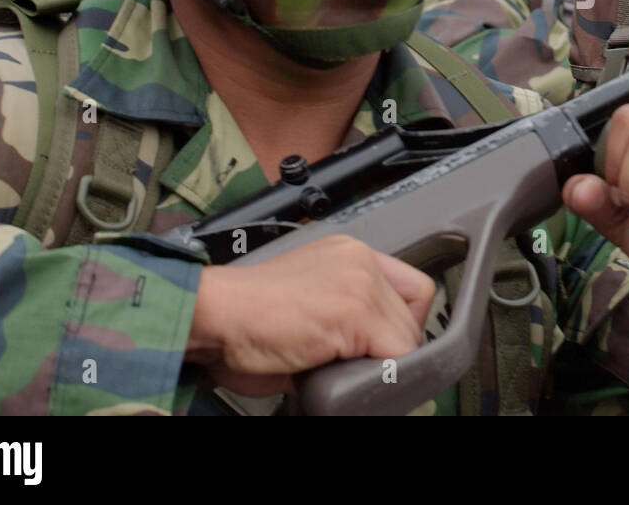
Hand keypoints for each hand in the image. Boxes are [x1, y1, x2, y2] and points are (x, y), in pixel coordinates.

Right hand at [186, 235, 434, 395]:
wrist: (214, 313)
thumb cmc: (244, 317)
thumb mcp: (307, 301)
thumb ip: (344, 317)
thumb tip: (370, 354)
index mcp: (348, 253)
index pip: (411, 288)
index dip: (402, 322)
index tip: (382, 345)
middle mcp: (360, 260)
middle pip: (413, 314)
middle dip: (390, 346)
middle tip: (357, 363)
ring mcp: (360, 283)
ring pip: (407, 338)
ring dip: (380, 362)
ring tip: (342, 367)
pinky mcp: (355, 311)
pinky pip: (396, 356)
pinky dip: (376, 375)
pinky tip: (340, 372)